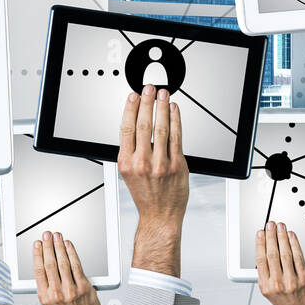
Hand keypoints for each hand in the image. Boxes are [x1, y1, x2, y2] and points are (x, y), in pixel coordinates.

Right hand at [33, 232, 105, 304]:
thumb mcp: (50, 303)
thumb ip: (46, 285)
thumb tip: (43, 263)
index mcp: (45, 297)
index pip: (38, 271)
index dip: (37, 254)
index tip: (37, 244)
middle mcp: (56, 294)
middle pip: (50, 264)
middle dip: (48, 246)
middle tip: (47, 235)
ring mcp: (71, 290)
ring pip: (63, 263)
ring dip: (60, 247)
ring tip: (57, 237)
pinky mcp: (83, 287)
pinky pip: (77, 266)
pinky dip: (73, 253)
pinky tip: (69, 246)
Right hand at [118, 86, 188, 276]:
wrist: (160, 215)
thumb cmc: (145, 195)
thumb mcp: (128, 173)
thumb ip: (131, 151)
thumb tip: (135, 124)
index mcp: (126, 163)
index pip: (126, 129)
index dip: (130, 109)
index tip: (133, 96)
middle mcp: (142, 163)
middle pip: (144, 125)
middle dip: (147, 103)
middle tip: (150, 88)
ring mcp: (161, 164)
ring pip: (161, 128)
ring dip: (163, 108)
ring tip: (164, 95)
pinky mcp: (177, 165)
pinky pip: (177, 137)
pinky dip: (176, 121)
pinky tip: (175, 111)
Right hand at [256, 222, 304, 304]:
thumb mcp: (270, 293)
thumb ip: (267, 275)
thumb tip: (265, 253)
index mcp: (266, 287)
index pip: (260, 260)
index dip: (260, 243)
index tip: (260, 233)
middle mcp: (277, 284)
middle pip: (272, 254)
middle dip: (271, 236)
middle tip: (271, 225)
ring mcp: (292, 281)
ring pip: (285, 253)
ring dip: (283, 237)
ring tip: (281, 228)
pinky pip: (299, 257)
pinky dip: (295, 244)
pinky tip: (292, 237)